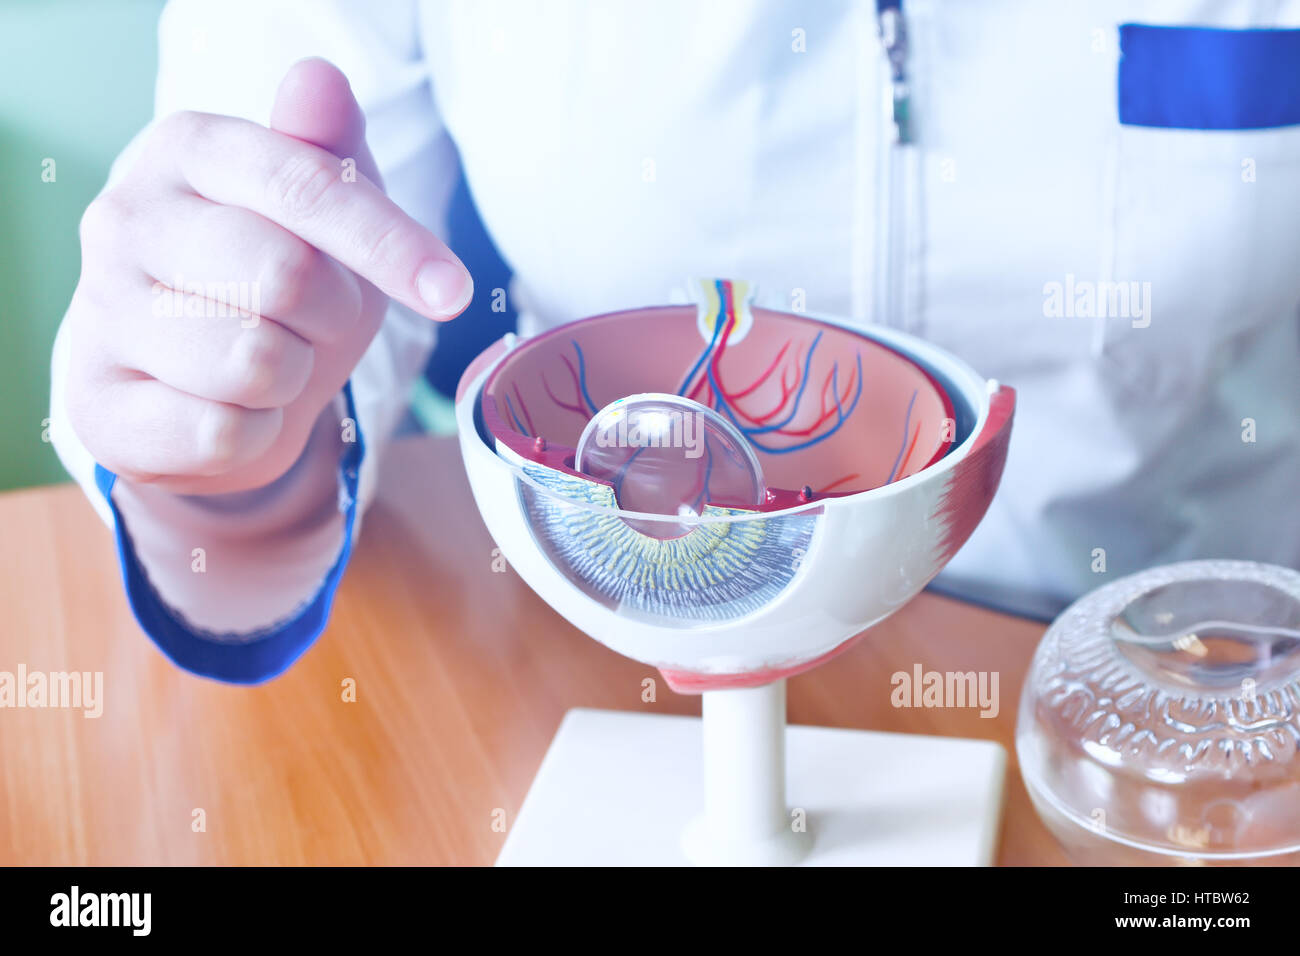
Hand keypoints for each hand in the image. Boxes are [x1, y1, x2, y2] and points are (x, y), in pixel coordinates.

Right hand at [63, 58, 470, 495]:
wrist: (198, 383)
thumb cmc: (276, 283)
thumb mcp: (324, 215)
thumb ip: (329, 150)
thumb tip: (320, 80)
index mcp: (187, 150)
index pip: (304, 185)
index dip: (390, 244)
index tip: (453, 291)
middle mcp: (125, 219)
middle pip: (285, 277)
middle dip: (334, 314)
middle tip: (318, 319)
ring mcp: (101, 312)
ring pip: (254, 364)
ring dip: (293, 378)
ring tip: (268, 360)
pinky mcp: (100, 405)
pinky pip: (223, 433)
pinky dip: (257, 432)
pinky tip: (232, 408)